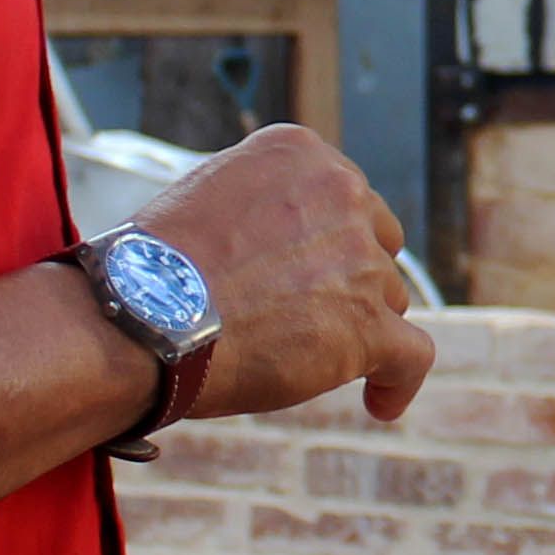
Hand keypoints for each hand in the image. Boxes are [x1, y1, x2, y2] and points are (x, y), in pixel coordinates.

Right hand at [129, 125, 429, 423]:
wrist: (143, 316)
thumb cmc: (156, 269)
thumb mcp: (210, 199)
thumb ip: (263, 207)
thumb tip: (287, 244)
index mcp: (301, 153)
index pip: (342, 198)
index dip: (327, 240)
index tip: (307, 271)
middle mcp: (343, 192)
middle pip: (374, 244)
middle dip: (348, 279)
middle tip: (298, 315)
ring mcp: (362, 260)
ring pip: (387, 300)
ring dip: (354, 328)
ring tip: (298, 359)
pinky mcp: (369, 325)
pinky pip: (411, 355)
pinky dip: (399, 380)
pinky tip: (381, 401)